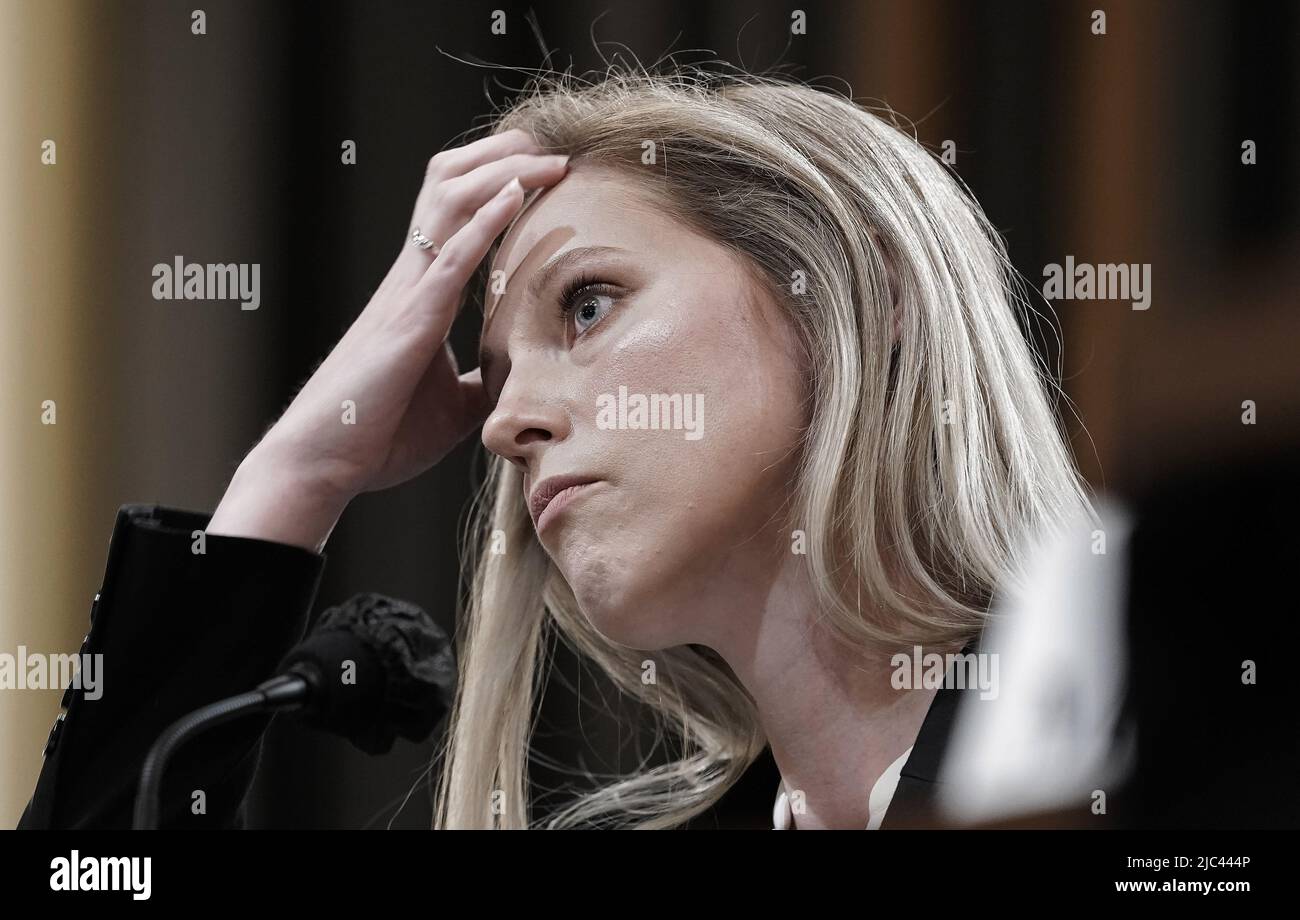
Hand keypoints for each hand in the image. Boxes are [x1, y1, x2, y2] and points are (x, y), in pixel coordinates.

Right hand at [208, 129, 567, 550]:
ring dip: (501, 175)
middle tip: (550, 146)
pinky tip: (513, 196)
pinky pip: (448, 259)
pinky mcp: (409, 322)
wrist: (324, 462)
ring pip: (450, 206)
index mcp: (423, 295)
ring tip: (545, 158)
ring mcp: (408, 296)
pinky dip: (483, 223)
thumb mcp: (455, 405)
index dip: (496, 181)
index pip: (459, 216)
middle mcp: (412, 281)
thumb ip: (484, 381)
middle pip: (452, 189)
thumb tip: (517, 379)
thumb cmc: (378, 434)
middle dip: (501, 158)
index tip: (543, 168)